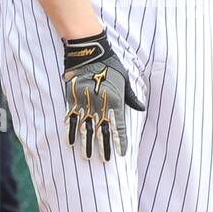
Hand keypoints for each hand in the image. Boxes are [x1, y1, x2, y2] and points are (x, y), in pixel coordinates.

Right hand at [61, 30, 145, 159]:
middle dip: (104, 148)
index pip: (119, 127)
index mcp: (115, 101)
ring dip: (87, 144)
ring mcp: (85, 103)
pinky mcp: (72, 99)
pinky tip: (71, 143)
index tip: (121, 154)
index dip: (120, 141)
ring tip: (88, 157)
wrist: (89, 50)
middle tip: (105, 160)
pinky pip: (70, 119)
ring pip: (86, 129)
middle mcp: (100, 105)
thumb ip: (131, 97)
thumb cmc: (110, 63)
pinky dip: (70, 132)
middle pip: (102, 131)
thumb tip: (141, 108)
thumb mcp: (125, 79)